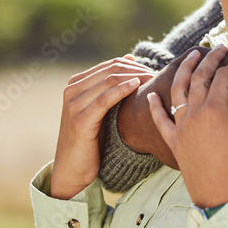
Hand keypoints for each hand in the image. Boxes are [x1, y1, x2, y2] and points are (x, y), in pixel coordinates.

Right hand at [50, 56, 150, 199]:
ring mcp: (73, 104)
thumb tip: (130, 57)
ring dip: (134, 78)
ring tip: (151, 80)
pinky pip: (104, 99)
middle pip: (111, 70)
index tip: (153, 72)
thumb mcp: (99, 108)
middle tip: (156, 76)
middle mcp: (71, 90)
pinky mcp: (79, 120)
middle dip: (137, 70)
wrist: (71, 170)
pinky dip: (122, 90)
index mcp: (76, 83)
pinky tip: (136, 86)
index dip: (134, 66)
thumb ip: (110, 85)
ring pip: (109, 81)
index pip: (110, 65)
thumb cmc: (90, 139)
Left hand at [116, 46, 227, 167]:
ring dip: (185, 70)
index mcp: (214, 111)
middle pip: (200, 77)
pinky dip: (155, 107)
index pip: (225, 76)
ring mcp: (181, 129)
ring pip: (178, 91)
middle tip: (218, 48)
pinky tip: (151, 95)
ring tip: (192, 55)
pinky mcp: (175, 143)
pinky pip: (161, 121)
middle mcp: (194, 115)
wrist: (223, 202)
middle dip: (210, 59)